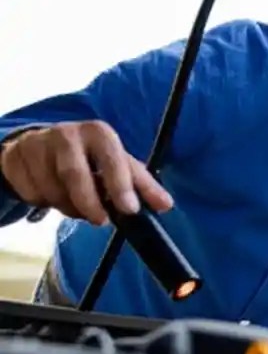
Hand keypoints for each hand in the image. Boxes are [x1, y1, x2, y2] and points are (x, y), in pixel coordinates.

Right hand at [0, 121, 172, 225]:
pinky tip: (53, 196)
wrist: (41, 144)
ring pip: (52, 188)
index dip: (121, 186)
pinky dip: (45, 202)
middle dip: (89, 203)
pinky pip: (31, 193)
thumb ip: (141, 184)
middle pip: (75, 174)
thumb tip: (165, 205)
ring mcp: (37, 145)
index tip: (130, 210)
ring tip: (78, 206)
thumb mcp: (118, 164)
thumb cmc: (89, 156)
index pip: (112, 159)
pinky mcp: (15, 159)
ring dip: (68, 206)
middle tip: (100, 221)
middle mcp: (67, 133)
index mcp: (98, 132)